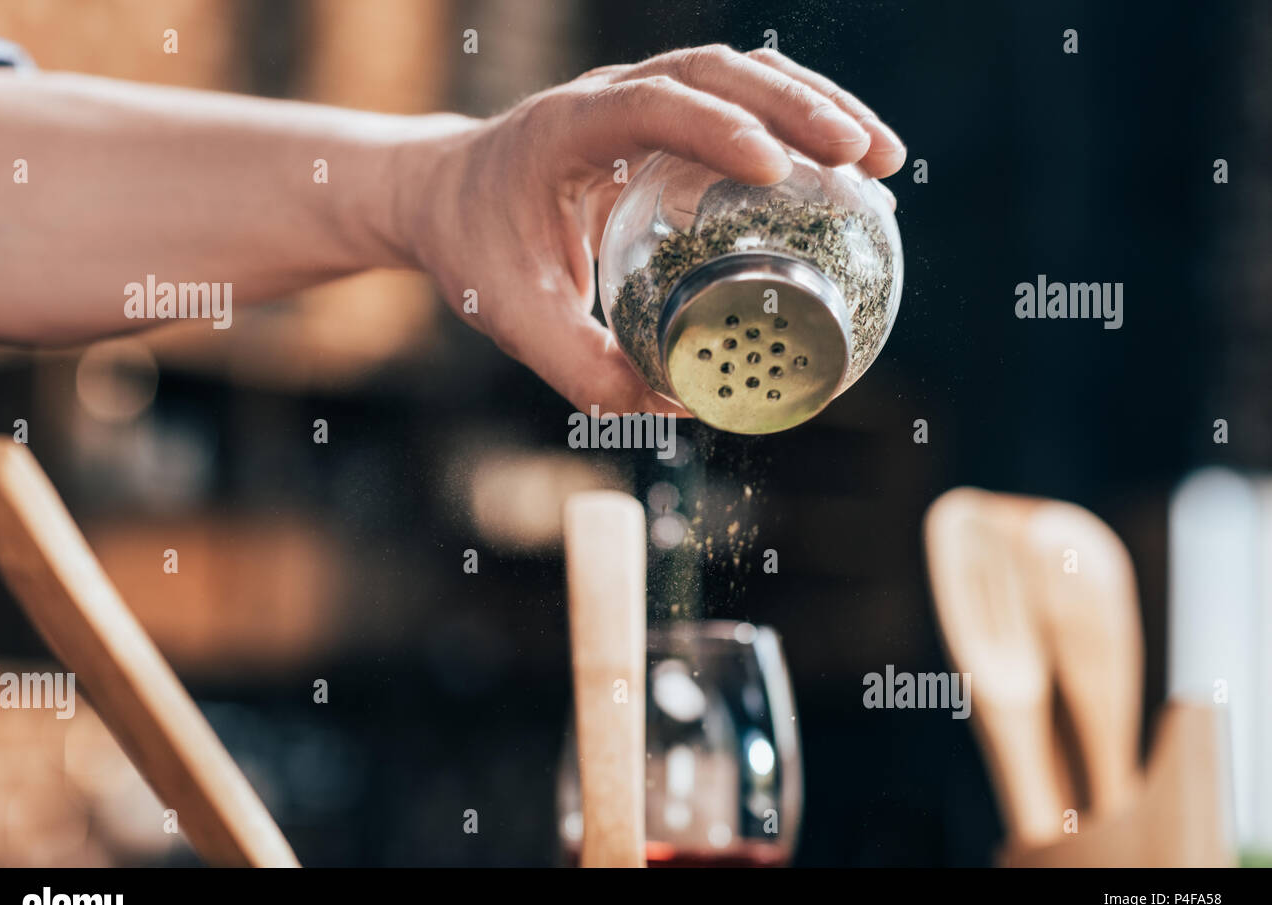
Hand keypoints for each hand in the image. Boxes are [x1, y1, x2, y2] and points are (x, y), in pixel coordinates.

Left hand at [408, 45, 904, 413]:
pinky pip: (740, 107)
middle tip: (864, 160)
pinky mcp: (664, 122)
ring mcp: (640, 100)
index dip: (717, 127)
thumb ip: (582, 365)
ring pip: (741, 77)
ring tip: (882, 160)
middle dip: (799, 108)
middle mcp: (609, 97)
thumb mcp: (514, 315)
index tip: (777, 169)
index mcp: (567, 130)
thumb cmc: (475, 250)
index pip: (652, 104)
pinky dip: (798, 129)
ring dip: (816, 107)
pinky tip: (846, 174)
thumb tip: (678, 406)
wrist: (446, 197)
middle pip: (717, 72)